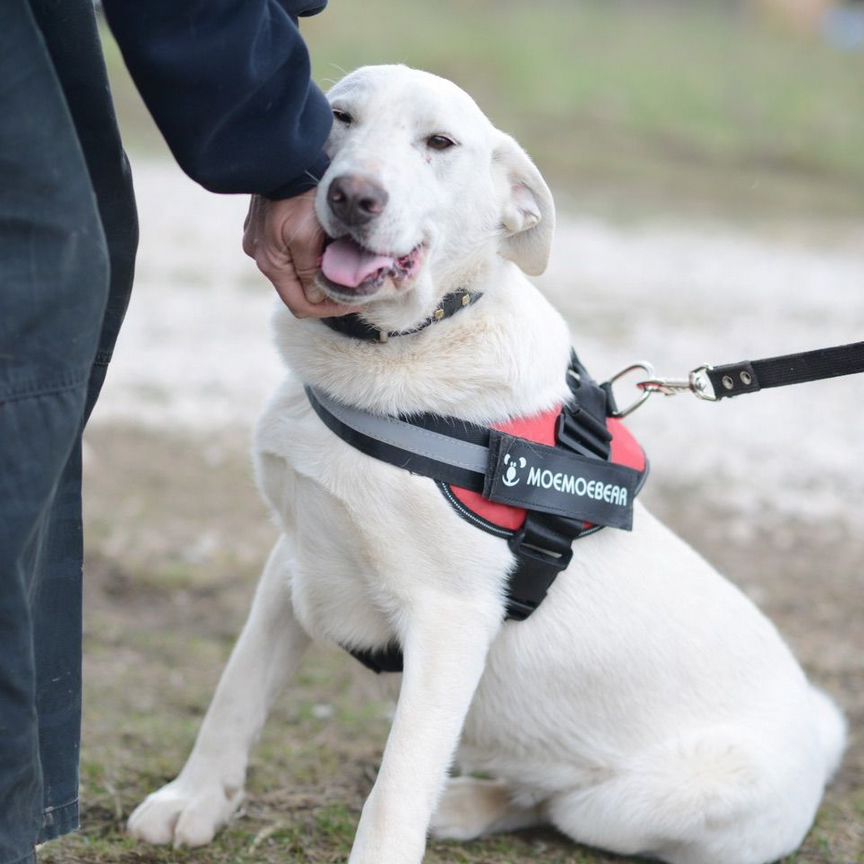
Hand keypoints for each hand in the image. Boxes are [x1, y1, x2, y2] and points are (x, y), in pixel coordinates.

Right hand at [243, 191, 354, 317]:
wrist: (281, 158)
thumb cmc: (296, 198)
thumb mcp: (306, 238)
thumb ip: (309, 272)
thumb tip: (315, 297)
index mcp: (271, 264)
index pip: (300, 305)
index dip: (328, 309)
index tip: (353, 303)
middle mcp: (260, 255)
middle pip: (295, 289)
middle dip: (323, 291)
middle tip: (351, 285)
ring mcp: (260, 240)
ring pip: (292, 269)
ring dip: (315, 272)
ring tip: (339, 264)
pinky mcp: (263, 225)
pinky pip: (286, 249)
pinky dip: (305, 254)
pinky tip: (322, 246)